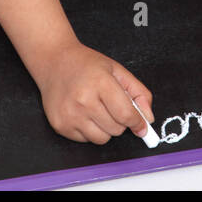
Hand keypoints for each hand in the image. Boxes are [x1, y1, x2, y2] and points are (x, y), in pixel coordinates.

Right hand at [29, 41, 154, 144]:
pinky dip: (90, 130)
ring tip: (97, 110)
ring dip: (105, 128)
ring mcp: (70, 114)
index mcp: (100, 82)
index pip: (126, 114)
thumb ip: (138, 93)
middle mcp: (83, 100)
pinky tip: (83, 113)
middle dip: (120, 121)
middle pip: (116, 129)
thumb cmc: (86, 65)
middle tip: (111, 106)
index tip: (141, 126)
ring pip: (102, 139)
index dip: (137, 123)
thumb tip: (147, 119)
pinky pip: (86, 140)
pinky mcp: (60, 125)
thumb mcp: (117, 70)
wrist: (54, 61)